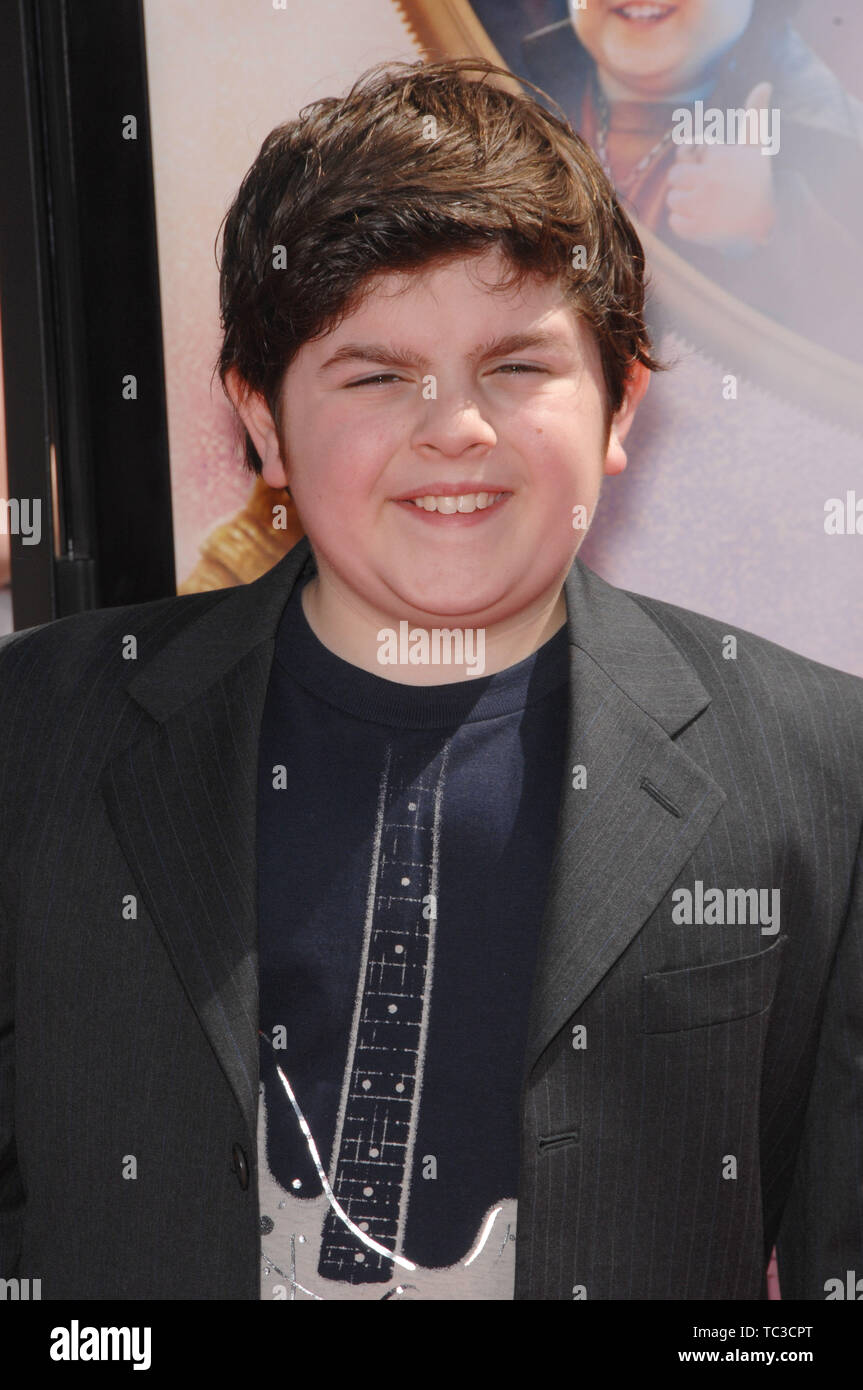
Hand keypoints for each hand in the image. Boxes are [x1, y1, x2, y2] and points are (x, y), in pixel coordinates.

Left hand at [665, 81, 776, 253]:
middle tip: (703, 189)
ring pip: (672, 199)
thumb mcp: (757, 148)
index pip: (687, 151)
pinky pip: (674, 222)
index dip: (694, 161)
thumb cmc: (757, 183)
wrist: (763, 226)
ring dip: (685, 204)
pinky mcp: (697, 230)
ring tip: (706, 206)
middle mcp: (709, 180)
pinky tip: (704, 221)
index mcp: (720, 158)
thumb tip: (765, 83)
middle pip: (674, 176)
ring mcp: (702, 206)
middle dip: (685, 182)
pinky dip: (684, 224)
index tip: (710, 169)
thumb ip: (754, 115)